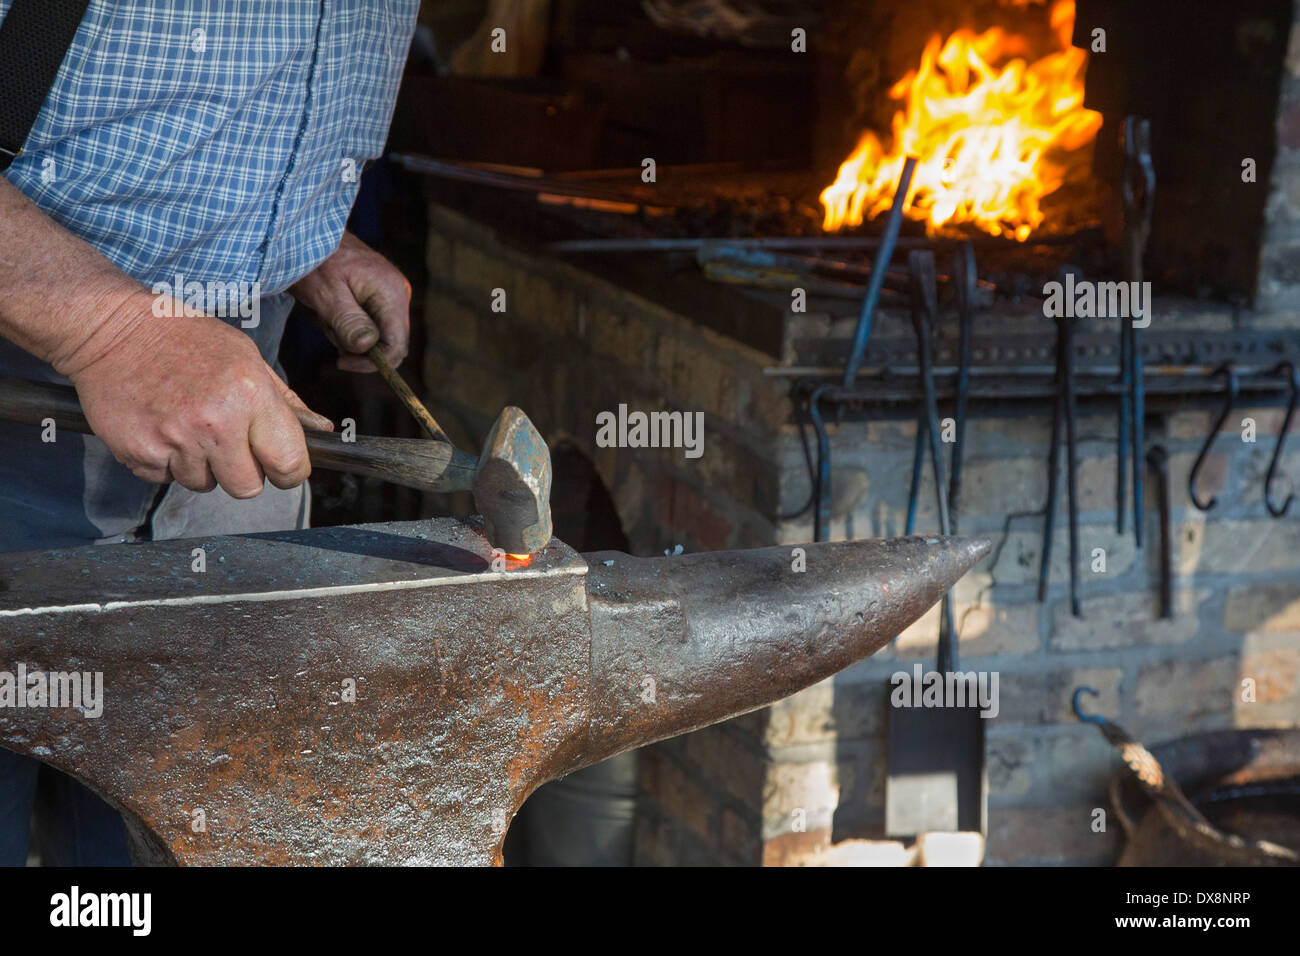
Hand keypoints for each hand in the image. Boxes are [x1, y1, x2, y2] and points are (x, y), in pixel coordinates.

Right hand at [66, 292, 333, 497]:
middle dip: (243, 472)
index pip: (289, 464)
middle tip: (227, 442)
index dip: (288, 470)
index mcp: (250, 395)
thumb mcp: (247, 357)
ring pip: (205, 485)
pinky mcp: (140, 452)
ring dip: (201, 464)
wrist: (111, 329)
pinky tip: (161, 427)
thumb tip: (323, 431)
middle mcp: (215, 421)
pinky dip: (165, 461)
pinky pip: (166, 479)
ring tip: (187, 424)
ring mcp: (175, 440)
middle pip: (247, 487)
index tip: (279, 464)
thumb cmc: (184, 339)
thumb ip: (286, 402)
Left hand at [290, 231, 410, 371]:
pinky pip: (372, 323)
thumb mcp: (326, 294)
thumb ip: (349, 321)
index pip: (397, 346)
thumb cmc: (314, 261)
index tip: (341, 361)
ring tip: (327, 314)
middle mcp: (399, 293)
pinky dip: (350, 325)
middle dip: (359, 348)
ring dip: (350, 336)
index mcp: (391, 292)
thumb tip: (368, 348)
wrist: (308, 233)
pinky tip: (333, 310)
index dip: (372, 363)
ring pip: (379, 335)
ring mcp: (392, 293)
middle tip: (329, 330)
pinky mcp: (381, 294)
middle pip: (390, 343)